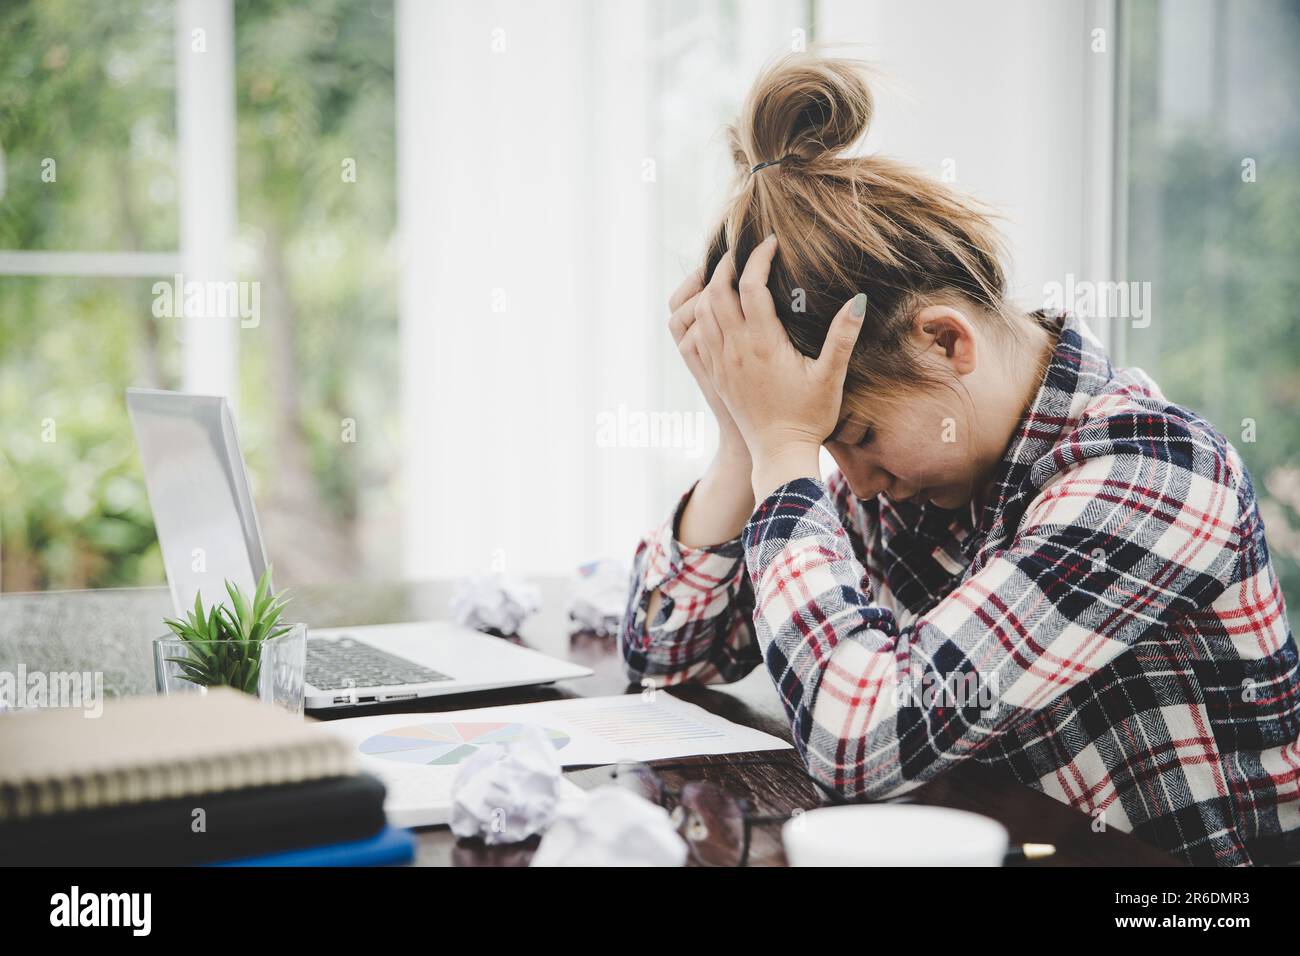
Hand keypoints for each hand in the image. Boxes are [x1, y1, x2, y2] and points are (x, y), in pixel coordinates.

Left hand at [691, 235, 866, 499]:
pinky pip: (698, 335)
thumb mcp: (832, 376)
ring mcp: (721, 363)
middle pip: (716, 293)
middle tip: (741, 251)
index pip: (751, 286)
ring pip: (702, 312)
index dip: (758, 258)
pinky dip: (703, 313)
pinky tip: (717, 308)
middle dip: (726, 266)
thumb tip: (858, 300)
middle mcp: (736, 350)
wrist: (779, 453)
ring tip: (728, 274)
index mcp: (764, 344)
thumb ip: (843, 336)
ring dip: (711, 288)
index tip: (771, 243)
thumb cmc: (810, 416)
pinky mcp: (715, 375)